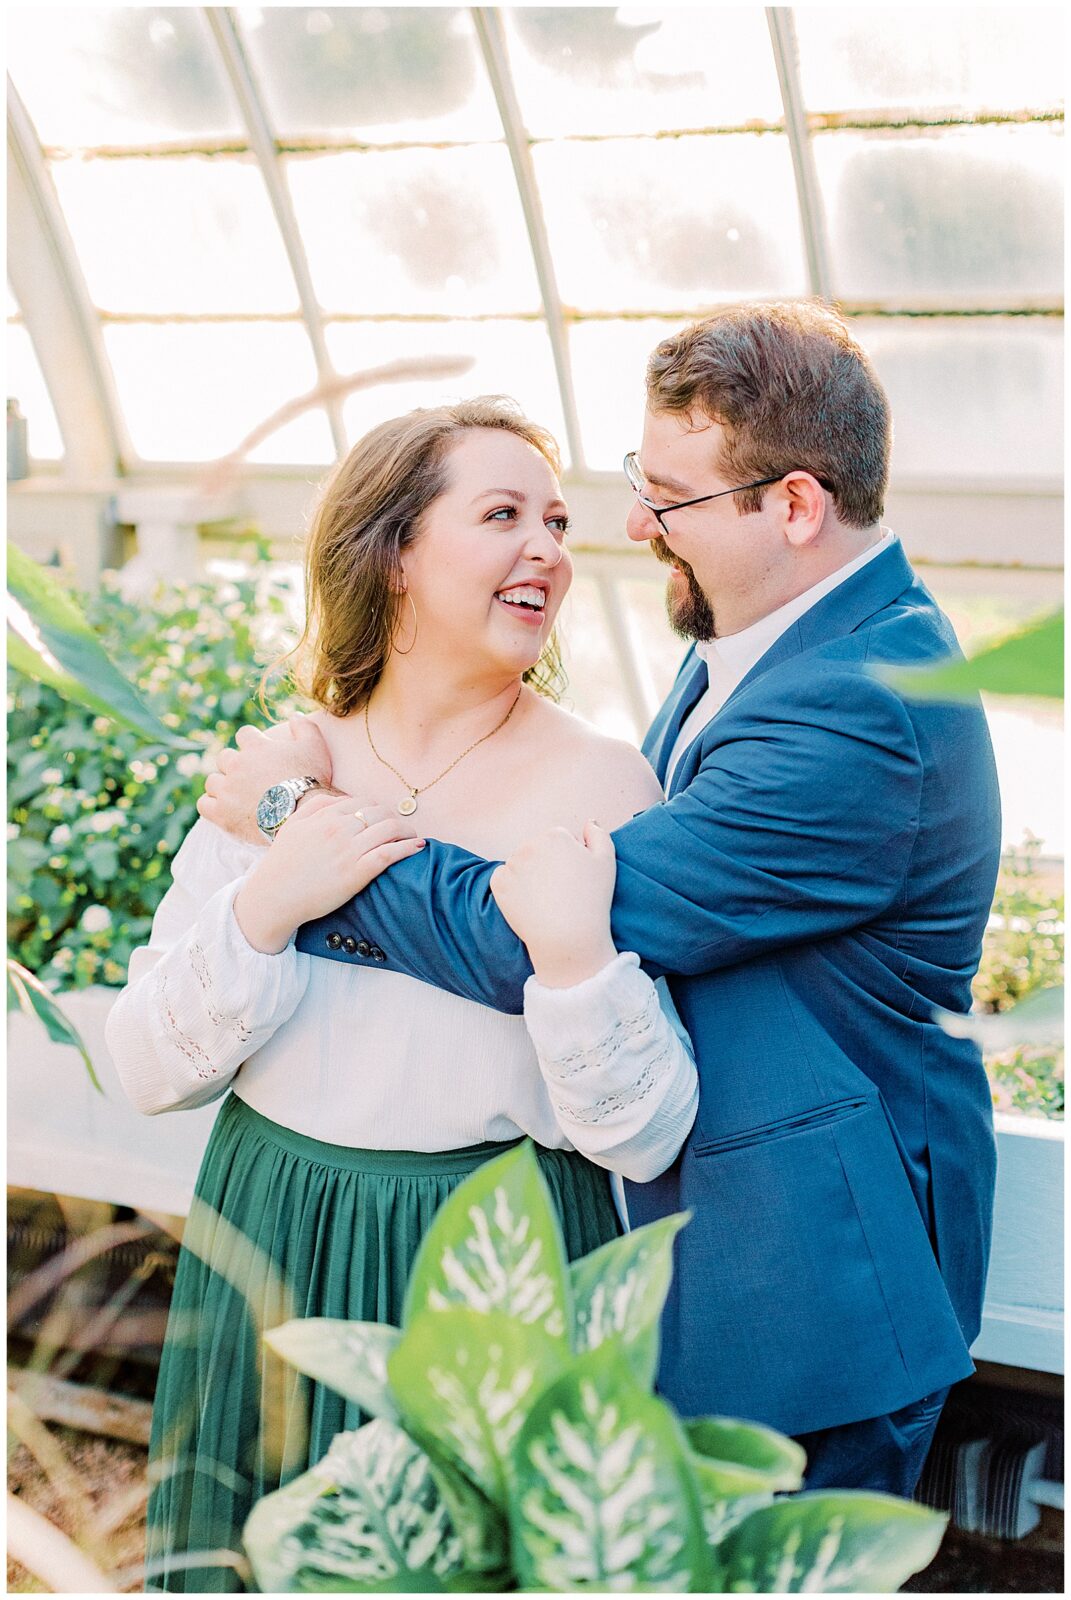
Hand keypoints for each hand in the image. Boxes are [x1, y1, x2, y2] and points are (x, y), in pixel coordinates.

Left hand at [197, 714, 334, 843]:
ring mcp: (227, 789)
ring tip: (235, 795)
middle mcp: (236, 764)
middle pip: (224, 757)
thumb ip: (304, 726)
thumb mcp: (315, 746)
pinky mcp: (221, 813)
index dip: (251, 741)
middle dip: (233, 764)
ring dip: (222, 785)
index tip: (259, 752)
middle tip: (248, 777)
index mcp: (255, 746)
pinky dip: (211, 805)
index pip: (244, 734)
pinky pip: (204, 804)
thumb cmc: (310, 779)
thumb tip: (294, 715)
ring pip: (213, 781)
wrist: (302, 813)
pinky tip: (222, 809)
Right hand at [233, 793, 424, 952]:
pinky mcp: (357, 873)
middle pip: (380, 813)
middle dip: (394, 818)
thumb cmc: (282, 865)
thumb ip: (315, 807)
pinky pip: (389, 853)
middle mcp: (338, 829)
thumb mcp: (293, 827)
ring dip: (407, 831)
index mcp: (324, 817)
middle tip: (401, 829)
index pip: (362, 802)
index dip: (378, 809)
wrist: (274, 898)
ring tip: (412, 838)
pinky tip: (418, 847)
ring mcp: (348, 851)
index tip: (384, 818)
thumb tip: (341, 800)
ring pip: (389, 829)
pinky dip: (408, 848)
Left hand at [490, 820, 617, 987]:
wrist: (568, 939)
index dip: (568, 860)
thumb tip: (588, 822)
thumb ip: (599, 835)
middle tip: (560, 892)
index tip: (574, 880)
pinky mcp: (498, 884)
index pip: (558, 840)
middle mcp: (530, 845)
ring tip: (546, 900)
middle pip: (537, 850)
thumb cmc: (592, 901)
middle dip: (546, 865)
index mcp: (555, 835)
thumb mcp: (607, 862)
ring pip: (520, 864)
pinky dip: (513, 889)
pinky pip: (504, 879)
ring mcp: (512, 864)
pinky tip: (529, 903)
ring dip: (529, 876)